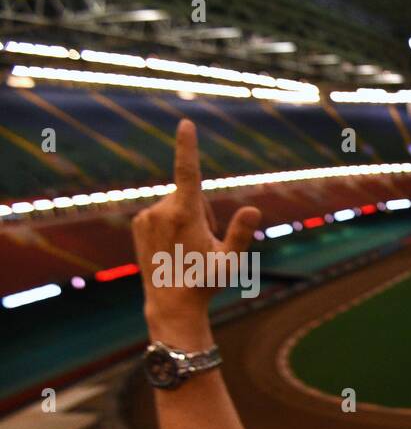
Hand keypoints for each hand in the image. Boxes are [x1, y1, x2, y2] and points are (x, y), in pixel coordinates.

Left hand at [132, 119, 260, 343]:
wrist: (171, 304)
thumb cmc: (204, 283)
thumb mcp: (230, 261)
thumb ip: (241, 232)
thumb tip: (252, 209)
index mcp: (185, 215)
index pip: (188, 172)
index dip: (188, 146)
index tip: (185, 124)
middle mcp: (161, 211)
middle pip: (191, 196)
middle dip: (203, 212)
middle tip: (204, 245)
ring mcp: (147, 217)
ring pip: (177, 205)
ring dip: (188, 220)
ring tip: (188, 250)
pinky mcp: (139, 224)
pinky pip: (163, 213)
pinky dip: (172, 224)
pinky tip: (174, 248)